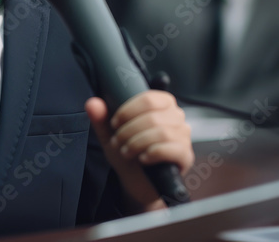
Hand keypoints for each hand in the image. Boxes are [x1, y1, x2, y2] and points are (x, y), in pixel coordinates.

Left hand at [85, 91, 192, 211]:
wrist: (137, 181)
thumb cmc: (128, 152)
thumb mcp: (111, 134)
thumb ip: (101, 118)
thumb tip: (92, 103)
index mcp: (161, 104)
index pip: (148, 98)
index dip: (127, 111)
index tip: (114, 124)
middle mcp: (177, 117)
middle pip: (153, 117)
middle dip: (129, 131)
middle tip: (117, 143)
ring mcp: (184, 136)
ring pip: (162, 133)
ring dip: (137, 143)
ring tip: (126, 152)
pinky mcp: (186, 156)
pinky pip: (172, 149)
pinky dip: (152, 153)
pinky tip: (142, 159)